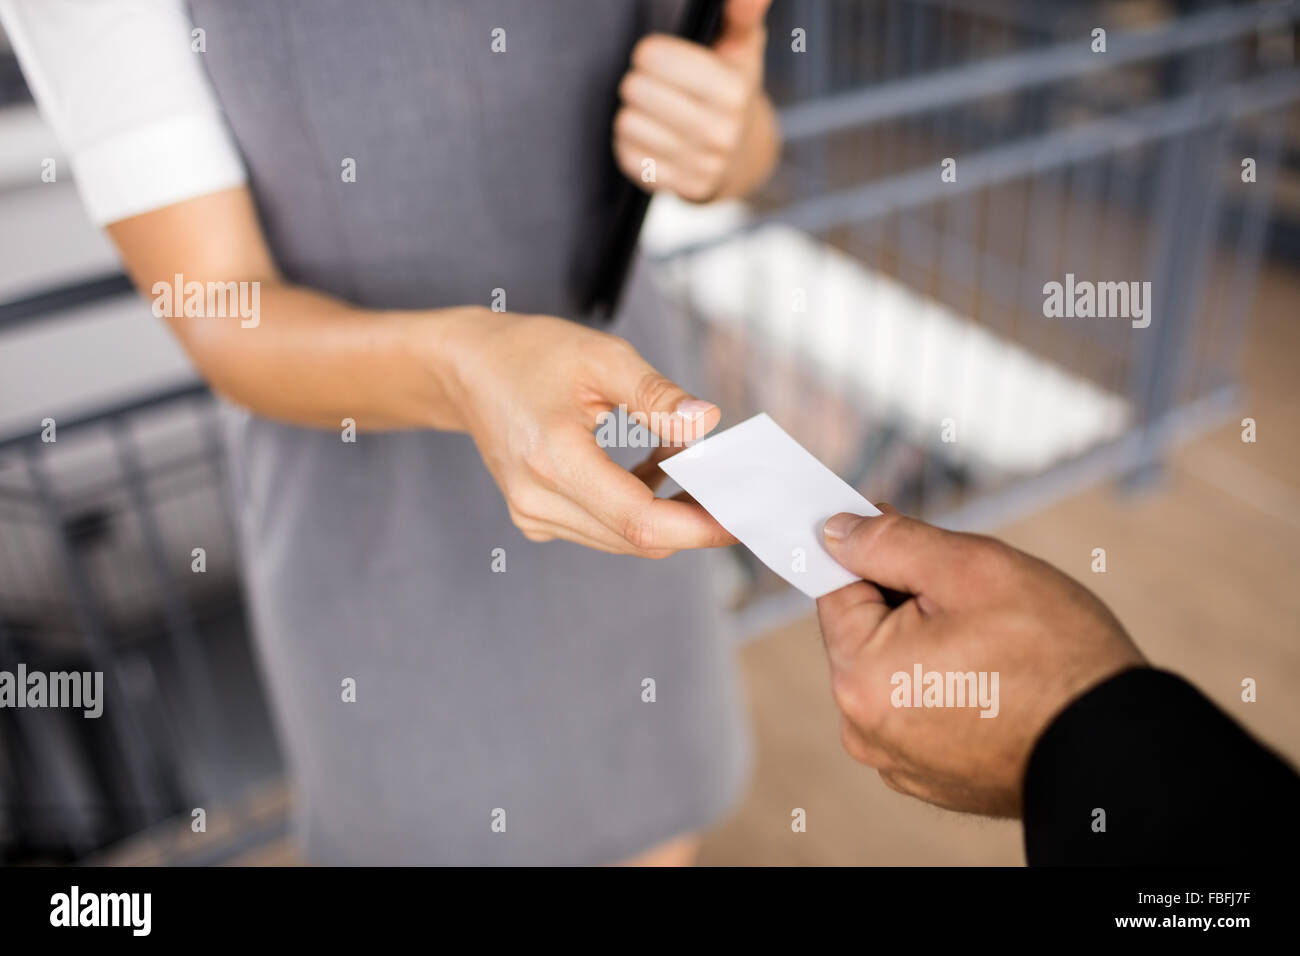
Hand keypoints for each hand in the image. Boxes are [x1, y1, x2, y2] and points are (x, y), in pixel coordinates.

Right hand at [427, 308, 735, 556]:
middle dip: (693, 520)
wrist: (467, 369)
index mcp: (553, 459)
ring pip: (623, 539)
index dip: (699, 526)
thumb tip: (707, 423)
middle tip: (733, 485)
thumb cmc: (532, 354)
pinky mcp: (536, 517)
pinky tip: (656, 468)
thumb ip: (657, 396)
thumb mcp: (602, 357)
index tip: (741, 516)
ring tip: (692, 464)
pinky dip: (639, 508)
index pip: (640, 520)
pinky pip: (604, 529)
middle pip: (637, 538)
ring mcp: (533, 515)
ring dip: (668, 512)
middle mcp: (538, 500)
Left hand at [614, 0, 777, 201]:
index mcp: (732, 90)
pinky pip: (626, 155)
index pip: (652, 57)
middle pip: (635, 88)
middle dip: (641, 82)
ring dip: (635, 114)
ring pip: (627, 123)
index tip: (663, 59)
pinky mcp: (682, 188)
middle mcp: (721, 132)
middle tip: (660, 88)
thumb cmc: (734, 90)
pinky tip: (657, 140)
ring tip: (659, 113)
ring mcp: (702, 164)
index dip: (651, 53)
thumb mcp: (742, 47)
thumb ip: (741, 14)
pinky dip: (633, 144)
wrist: (744, 158)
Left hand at [815, 508, 1145, 815]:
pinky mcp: (930, 777)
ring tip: (995, 643)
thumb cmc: (1055, 656)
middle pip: (866, 631)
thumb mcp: (970, 569)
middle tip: (975, 597)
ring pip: (896, 669)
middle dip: (909, 600)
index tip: (902, 531)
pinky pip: (921, 709)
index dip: (871, 551)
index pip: (836, 588)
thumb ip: (889, 542)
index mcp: (860, 678)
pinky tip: (998, 681)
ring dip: (930, 642)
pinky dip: (948, 687)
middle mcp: (864, 728)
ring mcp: (897, 760)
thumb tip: (835, 531)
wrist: (1123, 749)